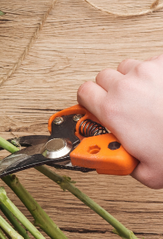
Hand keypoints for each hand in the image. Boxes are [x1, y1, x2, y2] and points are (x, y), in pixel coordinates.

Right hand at [77, 54, 162, 188]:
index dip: (89, 101)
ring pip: (126, 68)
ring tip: (147, 97)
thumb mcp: (150, 174)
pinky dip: (153, 75)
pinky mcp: (162, 64)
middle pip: (103, 78)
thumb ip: (123, 164)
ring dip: (131, 80)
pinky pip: (149, 63)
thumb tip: (112, 159)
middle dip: (110, 91)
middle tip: (126, 106)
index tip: (96, 107)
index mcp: (114, 111)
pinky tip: (162, 90)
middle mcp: (125, 87)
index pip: (84, 93)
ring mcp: (145, 72)